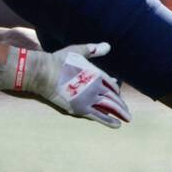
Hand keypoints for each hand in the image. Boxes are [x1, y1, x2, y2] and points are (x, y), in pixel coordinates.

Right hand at [13, 42, 131, 128]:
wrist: (44, 73)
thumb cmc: (59, 61)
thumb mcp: (78, 51)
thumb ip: (93, 50)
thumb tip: (108, 46)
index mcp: (97, 74)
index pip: (112, 85)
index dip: (116, 90)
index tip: (118, 94)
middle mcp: (96, 88)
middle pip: (114, 98)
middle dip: (122, 106)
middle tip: (128, 112)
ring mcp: (89, 99)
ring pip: (109, 108)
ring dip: (120, 114)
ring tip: (127, 119)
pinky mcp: (80, 109)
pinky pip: (97, 116)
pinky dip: (108, 121)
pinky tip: (116, 125)